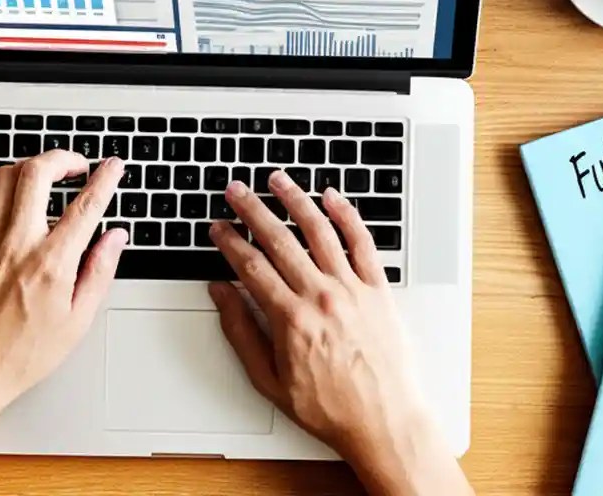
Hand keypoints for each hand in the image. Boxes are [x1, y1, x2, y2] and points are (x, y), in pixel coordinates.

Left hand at [0, 152, 128, 421]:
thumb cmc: (21, 354)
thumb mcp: (78, 320)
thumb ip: (100, 271)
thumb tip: (115, 239)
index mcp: (51, 262)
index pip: (85, 205)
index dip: (105, 179)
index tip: (113, 167)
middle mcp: (17, 243)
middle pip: (37, 172)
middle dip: (63, 157)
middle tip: (77, 165)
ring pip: (6, 177)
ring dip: (31, 167)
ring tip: (48, 176)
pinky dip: (3, 186)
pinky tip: (15, 196)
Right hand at [208, 172, 470, 495]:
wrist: (384, 421)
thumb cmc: (330, 408)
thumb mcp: (269, 380)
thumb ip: (241, 332)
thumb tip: (220, 295)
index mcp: (290, 319)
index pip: (251, 266)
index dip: (229, 242)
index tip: (218, 227)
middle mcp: (321, 296)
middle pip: (279, 239)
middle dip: (253, 210)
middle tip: (236, 191)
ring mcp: (352, 289)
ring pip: (319, 231)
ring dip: (295, 200)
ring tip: (278, 180)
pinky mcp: (378, 290)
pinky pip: (362, 242)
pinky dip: (347, 215)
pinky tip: (332, 197)